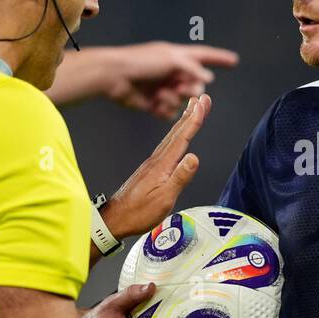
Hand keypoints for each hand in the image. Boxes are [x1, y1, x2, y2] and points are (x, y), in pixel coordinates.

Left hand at [98, 42, 237, 118]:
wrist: (114, 76)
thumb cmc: (141, 62)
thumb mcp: (171, 58)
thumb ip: (193, 68)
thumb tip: (208, 79)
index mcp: (177, 57)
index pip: (204, 56)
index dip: (219, 58)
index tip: (234, 60)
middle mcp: (172, 72)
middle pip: (195, 84)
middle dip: (191, 89)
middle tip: (181, 87)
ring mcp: (164, 88)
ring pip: (183, 101)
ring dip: (175, 99)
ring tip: (162, 94)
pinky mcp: (154, 103)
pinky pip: (170, 112)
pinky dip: (165, 109)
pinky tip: (154, 103)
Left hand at [102, 92, 210, 238]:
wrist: (115, 219)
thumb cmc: (138, 213)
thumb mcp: (163, 198)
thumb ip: (180, 177)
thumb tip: (194, 157)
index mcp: (162, 165)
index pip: (182, 138)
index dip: (194, 120)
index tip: (203, 104)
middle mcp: (157, 160)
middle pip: (177, 132)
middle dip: (191, 114)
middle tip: (202, 98)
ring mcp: (153, 164)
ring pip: (172, 137)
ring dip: (183, 122)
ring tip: (192, 109)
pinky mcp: (150, 169)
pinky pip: (167, 146)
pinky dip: (175, 135)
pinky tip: (177, 136)